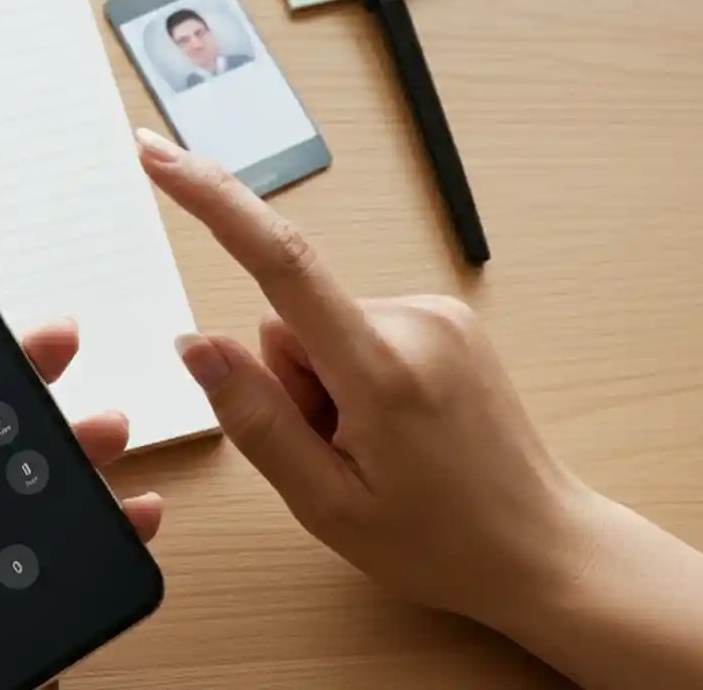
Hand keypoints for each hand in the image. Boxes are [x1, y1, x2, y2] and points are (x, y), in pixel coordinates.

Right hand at [135, 128, 592, 624]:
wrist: (542, 546)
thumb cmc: (439, 541)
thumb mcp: (324, 503)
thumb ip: (254, 417)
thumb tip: (196, 344)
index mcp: (381, 367)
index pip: (280, 261)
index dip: (212, 200)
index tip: (160, 156)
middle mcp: (415, 319)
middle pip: (289, 321)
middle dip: (290, 383)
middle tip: (338, 450)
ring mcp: (437, 314)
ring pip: (321, 327)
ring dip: (325, 384)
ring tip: (373, 445)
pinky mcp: (445, 318)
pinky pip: (358, 328)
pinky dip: (356, 374)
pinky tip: (393, 425)